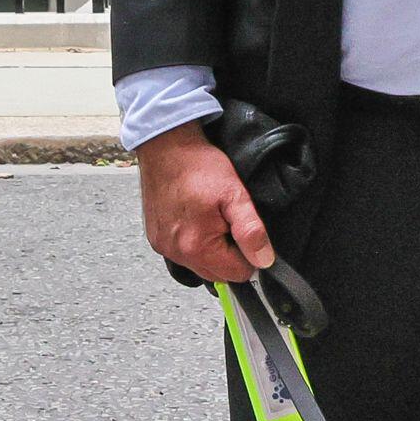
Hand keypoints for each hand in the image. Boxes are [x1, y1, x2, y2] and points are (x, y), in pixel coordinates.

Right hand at [138, 122, 275, 283]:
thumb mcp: (235, 194)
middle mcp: (176, 252)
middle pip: (217, 274)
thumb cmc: (198, 165)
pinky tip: (194, 219)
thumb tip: (263, 260)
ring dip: (210, 250)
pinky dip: (192, 243)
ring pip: (199, 265)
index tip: (244, 232)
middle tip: (227, 222)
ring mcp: (163, 246)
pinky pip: (182, 254)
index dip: (248, 255)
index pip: (237, 274)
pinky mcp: (156, 239)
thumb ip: (251, 231)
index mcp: (197, 246)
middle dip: (228, 255)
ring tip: (209, 218)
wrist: (166, 146)